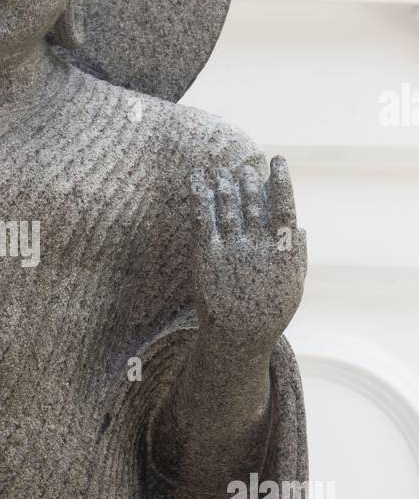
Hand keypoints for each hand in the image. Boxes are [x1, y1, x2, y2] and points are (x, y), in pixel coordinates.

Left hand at [189, 156, 305, 354]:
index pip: (284, 206)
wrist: (238, 337)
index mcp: (283, 251)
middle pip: (253, 202)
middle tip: (244, 168)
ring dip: (225, 185)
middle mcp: (258, 246)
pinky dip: (200, 195)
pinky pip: (203, 218)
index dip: (281, 180)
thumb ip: (299, 255)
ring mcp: (232, 249)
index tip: (278, 160)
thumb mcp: (293, 286)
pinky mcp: (207, 255)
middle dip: (248, 181)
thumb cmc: (270, 312)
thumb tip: (300, 228)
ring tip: (223, 173)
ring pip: (228, 205)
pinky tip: (197, 181)